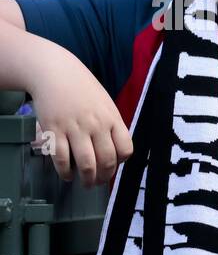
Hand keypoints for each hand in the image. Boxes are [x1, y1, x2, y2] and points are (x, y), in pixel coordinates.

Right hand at [30, 53, 131, 186]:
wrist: (55, 71)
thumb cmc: (83, 88)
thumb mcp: (105, 103)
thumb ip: (111, 124)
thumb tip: (116, 149)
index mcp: (112, 118)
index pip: (126, 149)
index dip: (121, 162)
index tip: (114, 165)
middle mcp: (96, 125)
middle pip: (107, 160)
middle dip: (104, 177)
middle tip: (98, 182)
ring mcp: (74, 128)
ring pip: (86, 163)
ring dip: (87, 179)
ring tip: (85, 183)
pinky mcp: (54, 130)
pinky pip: (61, 158)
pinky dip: (65, 171)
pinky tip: (67, 175)